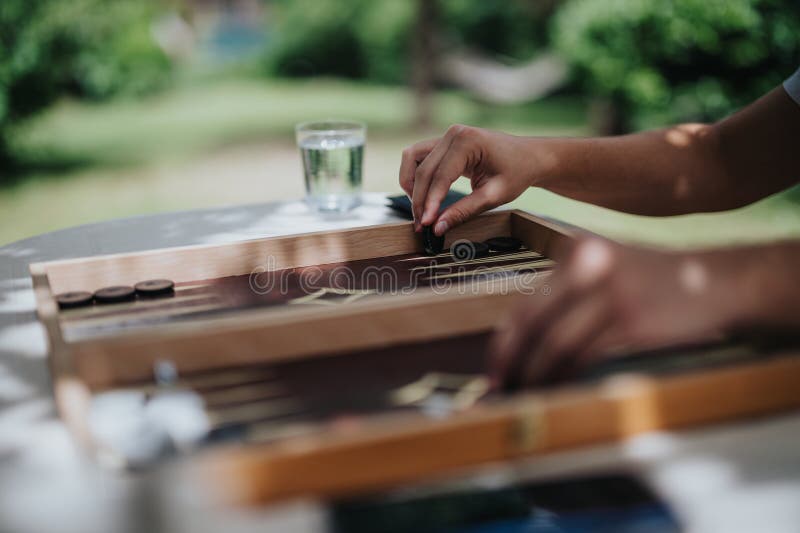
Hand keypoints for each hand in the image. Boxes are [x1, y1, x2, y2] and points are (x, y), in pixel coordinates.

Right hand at [399, 125, 542, 233]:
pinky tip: (423, 196)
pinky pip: (419, 157)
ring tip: (420, 209)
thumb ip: (464, 211)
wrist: (529, 157)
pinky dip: (416, 177)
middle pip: (422, 169)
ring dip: (411, 185)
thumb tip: (438, 227)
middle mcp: (453, 133)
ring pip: (412, 159)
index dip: (430, 202)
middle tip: (422, 224)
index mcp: (468, 141)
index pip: (440, 175)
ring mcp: (447, 136)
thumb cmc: (517, 172)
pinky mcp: (444, 143)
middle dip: (419, 199)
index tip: (425, 225)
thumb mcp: (494, 196)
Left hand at [489, 238, 744, 388]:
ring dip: (535, 374)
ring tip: (526, 394)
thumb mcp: (607, 268)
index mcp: (576, 251)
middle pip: (531, 321)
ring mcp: (609, 291)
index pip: (526, 302)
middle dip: (509, 359)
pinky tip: (558, 389)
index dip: (505, 340)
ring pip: (554, 342)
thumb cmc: (655, 282)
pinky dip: (564, 376)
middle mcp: (587, 265)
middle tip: (498, 387)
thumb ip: (568, 294)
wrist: (716, 280)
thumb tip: (524, 341)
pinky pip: (583, 354)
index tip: (495, 367)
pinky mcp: (630, 318)